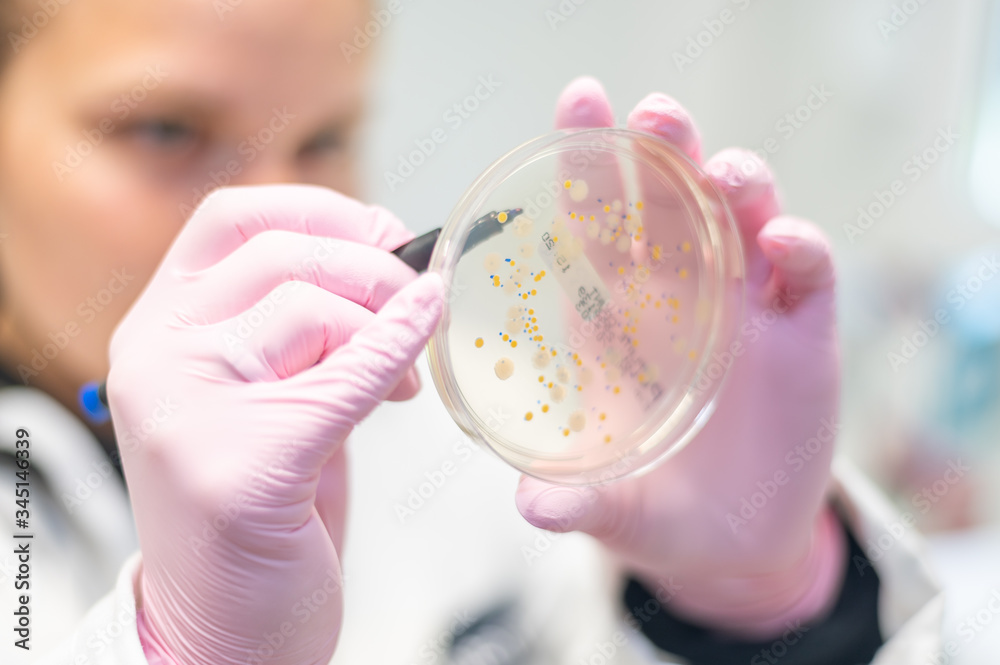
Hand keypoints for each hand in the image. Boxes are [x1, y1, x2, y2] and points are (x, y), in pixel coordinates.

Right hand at [107, 185, 443, 664]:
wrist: (223, 633)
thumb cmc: (256, 512)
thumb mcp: (266, 397)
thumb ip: (308, 330)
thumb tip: (399, 264)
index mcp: (162, 328)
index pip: (234, 218)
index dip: (323, 210)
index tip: (385, 233)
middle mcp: (158, 355)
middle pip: (284, 254)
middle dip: (374, 270)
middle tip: (416, 305)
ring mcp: (186, 406)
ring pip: (312, 306)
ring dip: (385, 326)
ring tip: (402, 382)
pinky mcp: (237, 462)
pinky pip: (344, 376)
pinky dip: (397, 352)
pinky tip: (419, 356)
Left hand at [515, 77, 843, 638]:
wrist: (729, 543)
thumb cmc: (652, 505)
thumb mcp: (611, 508)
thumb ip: (578, 502)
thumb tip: (533, 507)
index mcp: (614, 318)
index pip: (597, 223)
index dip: (586, 163)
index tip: (576, 105)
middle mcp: (677, 297)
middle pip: (671, 200)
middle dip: (664, 148)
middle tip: (653, 114)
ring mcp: (743, 310)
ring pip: (744, 218)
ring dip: (737, 182)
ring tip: (723, 172)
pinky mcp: (803, 336)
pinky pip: (808, 274)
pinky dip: (799, 249)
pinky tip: (781, 245)